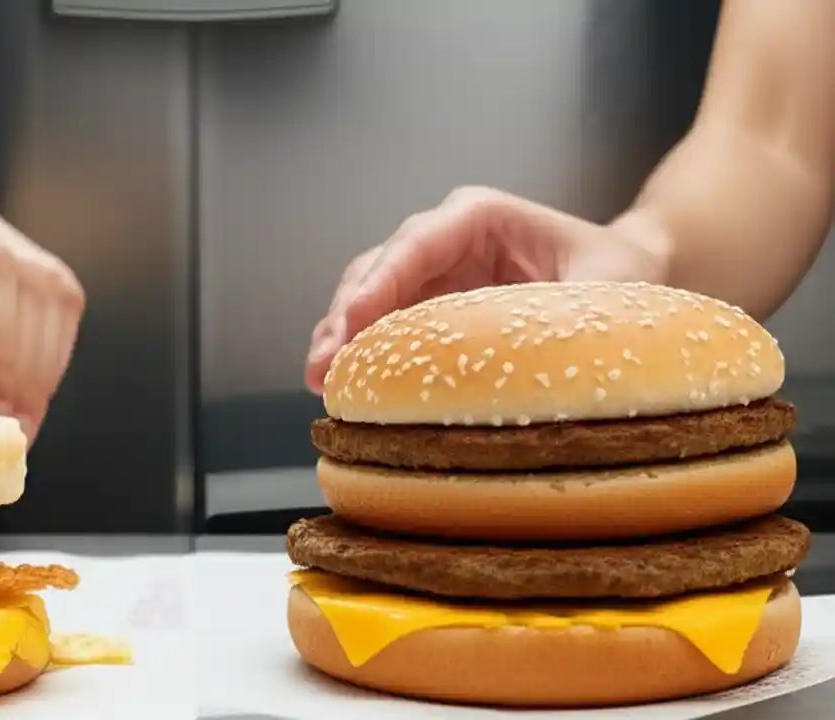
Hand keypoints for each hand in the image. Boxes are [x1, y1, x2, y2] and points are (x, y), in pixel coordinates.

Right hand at [304, 186, 669, 392]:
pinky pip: (381, 325)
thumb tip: (524, 359)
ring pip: (367, 296)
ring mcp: (431, 274)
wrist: (630, 279)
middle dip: (346, 315)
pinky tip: (341, 383)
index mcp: (480, 216)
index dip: (380, 281)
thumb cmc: (620, 273)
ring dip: (341, 336)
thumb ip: (560, 313)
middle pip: (378, 269)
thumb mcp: (605, 287)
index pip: (417, 242)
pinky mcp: (427, 308)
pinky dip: (359, 352)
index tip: (353, 321)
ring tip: (321, 379)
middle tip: (327, 364)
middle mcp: (445, 240)